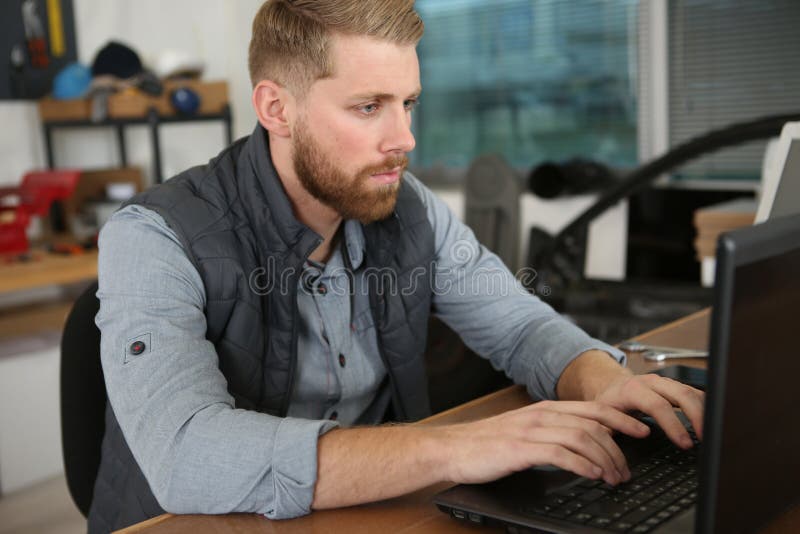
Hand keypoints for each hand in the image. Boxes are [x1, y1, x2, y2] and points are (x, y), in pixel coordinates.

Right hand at [436, 400, 650, 486]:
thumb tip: (585, 441)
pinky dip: (582, 465)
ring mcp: (531, 430)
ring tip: (613, 477)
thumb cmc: (487, 443)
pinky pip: (561, 454)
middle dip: (618, 448)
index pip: (593, 408)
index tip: (641, 430)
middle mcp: (541, 415)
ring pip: (581, 438)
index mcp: (544, 409)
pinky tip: (592, 476)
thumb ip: (553, 431)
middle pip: (593, 424)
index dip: (621, 419)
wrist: (453, 448)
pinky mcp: (521, 449)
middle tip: (627, 469)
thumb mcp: (525, 430)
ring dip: (604, 459)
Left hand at [594, 373, 704, 448]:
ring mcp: (665, 383)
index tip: (684, 444)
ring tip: (713, 434)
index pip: (658, 405)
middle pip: (681, 394)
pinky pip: (694, 393)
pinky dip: (705, 406)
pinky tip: (711, 422)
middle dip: (697, 416)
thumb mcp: (602, 417)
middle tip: (706, 439)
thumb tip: (613, 453)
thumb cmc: (608, 403)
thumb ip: (607, 432)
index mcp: (632, 390)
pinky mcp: (674, 386)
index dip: (673, 425)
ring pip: (691, 391)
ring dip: (705, 412)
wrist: (610, 385)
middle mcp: (651, 383)